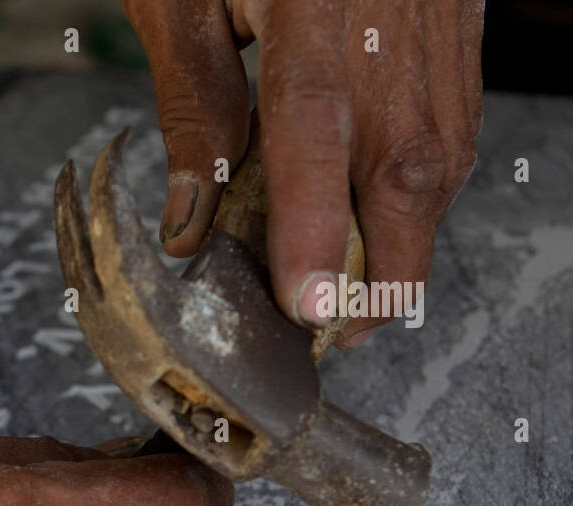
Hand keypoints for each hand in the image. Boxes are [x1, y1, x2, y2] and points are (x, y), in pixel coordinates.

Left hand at [120, 0, 483, 345]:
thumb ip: (193, 106)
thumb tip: (192, 218)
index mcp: (311, 1)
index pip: (314, 133)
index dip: (312, 229)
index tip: (309, 308)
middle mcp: (389, 12)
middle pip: (407, 163)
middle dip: (381, 266)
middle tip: (344, 330)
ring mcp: (435, 15)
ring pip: (443, 150)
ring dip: (408, 234)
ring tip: (362, 292)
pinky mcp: (455, 18)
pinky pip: (456, 116)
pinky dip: (427, 180)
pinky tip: (392, 212)